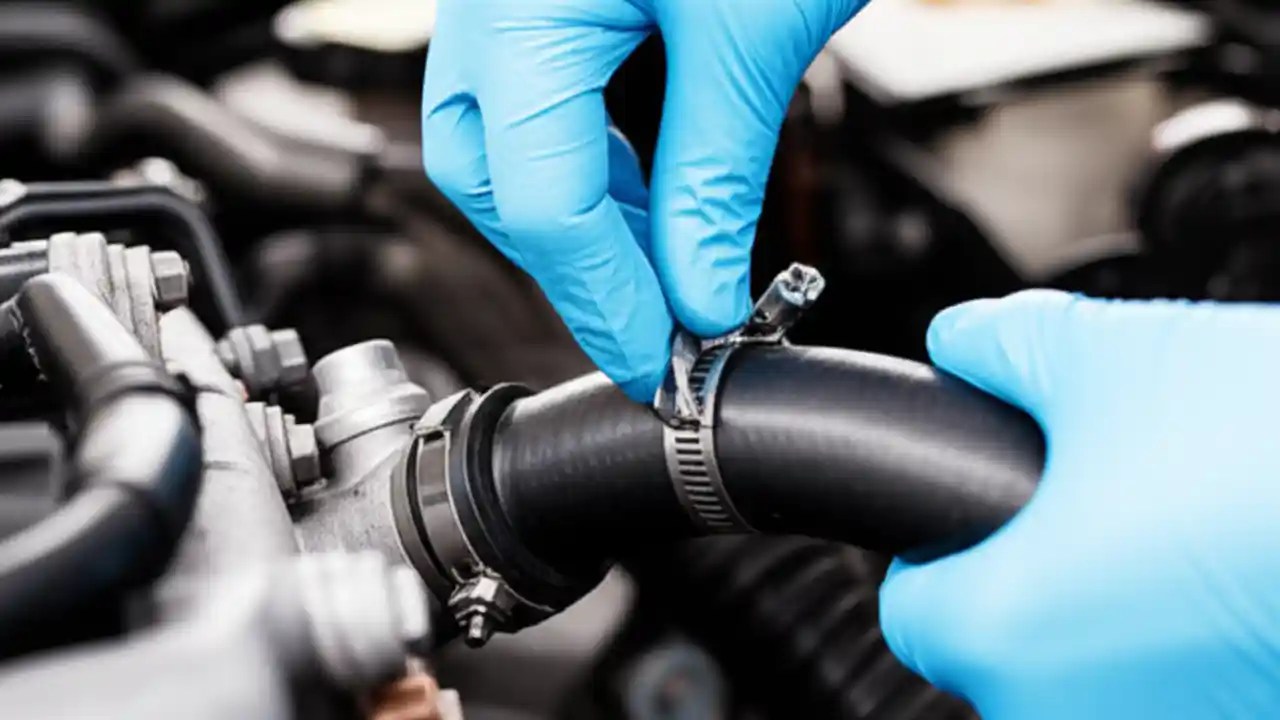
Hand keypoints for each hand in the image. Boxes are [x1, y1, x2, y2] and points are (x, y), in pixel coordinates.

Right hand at [421, 0, 864, 399]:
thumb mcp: (753, 31)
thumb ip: (712, 179)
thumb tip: (701, 294)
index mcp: (523, 2)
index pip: (542, 196)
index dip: (606, 297)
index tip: (665, 360)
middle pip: (495, 179)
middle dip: (578, 266)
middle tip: (657, 323)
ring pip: (503, 146)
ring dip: (581, 222)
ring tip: (661, 267)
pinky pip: (531, 98)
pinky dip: (587, 162)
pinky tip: (642, 195)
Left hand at [880, 290, 1279, 717]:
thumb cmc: (1268, 444)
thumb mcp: (1103, 357)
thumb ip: (1001, 349)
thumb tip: (964, 340)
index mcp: (1002, 632)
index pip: (912, 608)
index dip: (935, 548)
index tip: (973, 515)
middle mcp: (1063, 716)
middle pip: (1001, 642)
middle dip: (1033, 572)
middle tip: (1096, 503)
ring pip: (1090, 671)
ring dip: (1112, 614)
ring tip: (1177, 534)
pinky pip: (1168, 688)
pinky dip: (1179, 644)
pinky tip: (1225, 579)